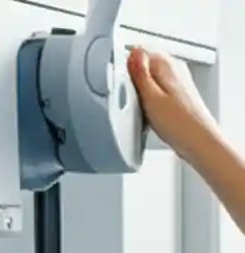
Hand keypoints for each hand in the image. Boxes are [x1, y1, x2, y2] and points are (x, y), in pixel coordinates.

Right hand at [129, 47, 218, 162]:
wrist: (197, 140)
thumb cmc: (178, 122)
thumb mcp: (150, 96)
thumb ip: (140, 72)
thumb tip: (133, 51)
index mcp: (167, 65)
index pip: (140, 51)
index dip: (124, 62)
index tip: (116, 77)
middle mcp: (174, 69)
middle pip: (144, 63)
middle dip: (131, 76)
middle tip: (124, 93)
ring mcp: (176, 81)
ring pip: (149, 77)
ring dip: (139, 88)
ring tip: (135, 105)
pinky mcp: (176, 94)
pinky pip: (155, 89)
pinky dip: (147, 98)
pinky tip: (145, 110)